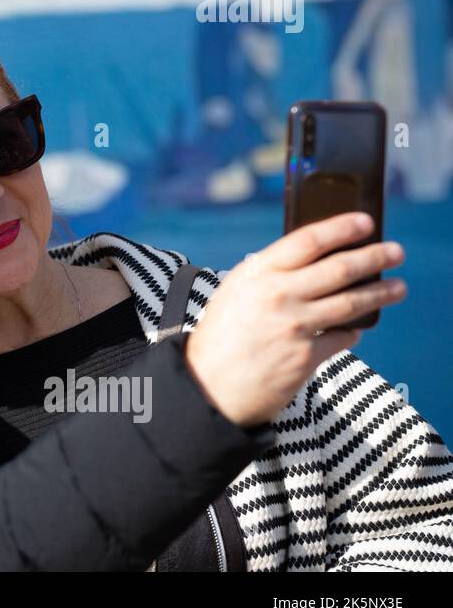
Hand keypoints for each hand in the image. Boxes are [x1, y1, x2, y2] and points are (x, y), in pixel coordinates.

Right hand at [186, 212, 404, 427]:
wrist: (209, 385)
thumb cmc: (222, 335)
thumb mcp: (238, 292)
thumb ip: (272, 274)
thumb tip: (317, 259)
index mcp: (257, 273)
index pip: (309, 240)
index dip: (342, 228)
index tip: (365, 222)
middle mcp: (278, 295)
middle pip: (340, 268)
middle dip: (374, 257)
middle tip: (395, 252)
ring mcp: (294, 326)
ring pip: (352, 302)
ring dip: (381, 293)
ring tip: (397, 287)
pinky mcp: (306, 356)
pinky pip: (343, 337)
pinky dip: (353, 330)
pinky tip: (356, 327)